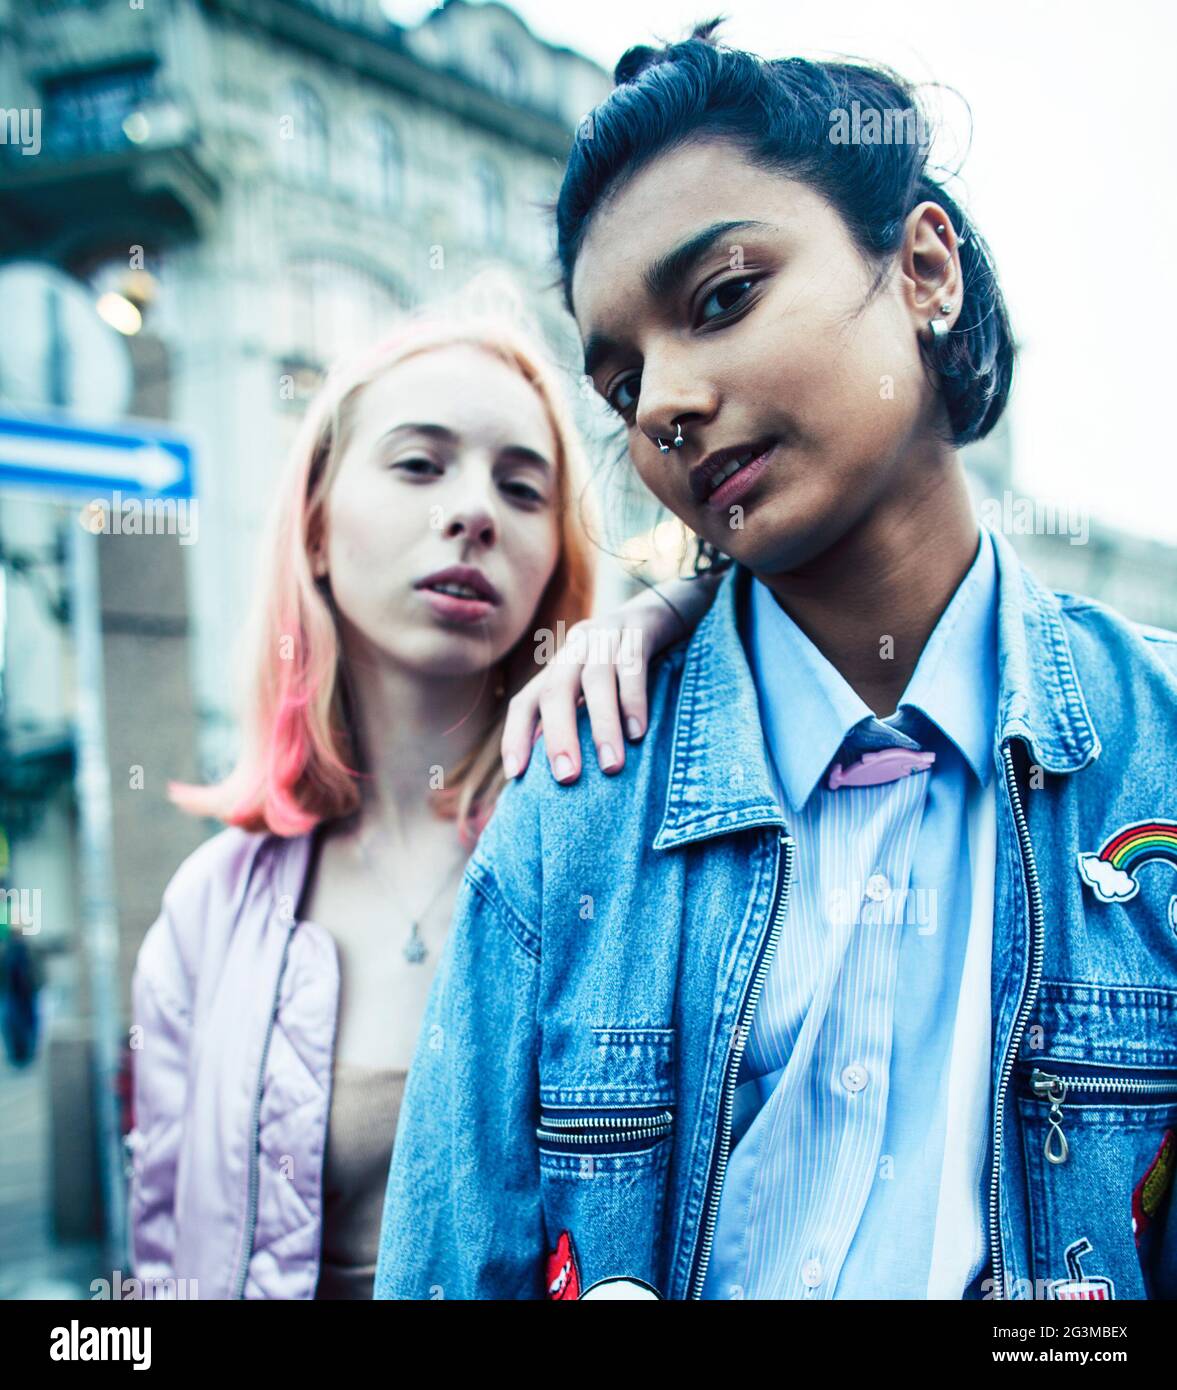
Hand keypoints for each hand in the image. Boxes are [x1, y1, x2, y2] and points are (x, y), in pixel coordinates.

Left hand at [500, 573, 720, 783]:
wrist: (667, 609)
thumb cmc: (628, 665)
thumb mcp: (598, 687)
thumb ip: (580, 718)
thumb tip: (562, 772)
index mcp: (560, 667)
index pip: (526, 701)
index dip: (516, 735)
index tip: (515, 774)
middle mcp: (577, 650)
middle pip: (556, 691)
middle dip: (558, 736)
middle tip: (567, 778)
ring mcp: (607, 636)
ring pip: (596, 680)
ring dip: (601, 725)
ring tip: (611, 766)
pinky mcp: (640, 630)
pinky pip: (633, 665)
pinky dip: (634, 701)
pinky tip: (638, 734)